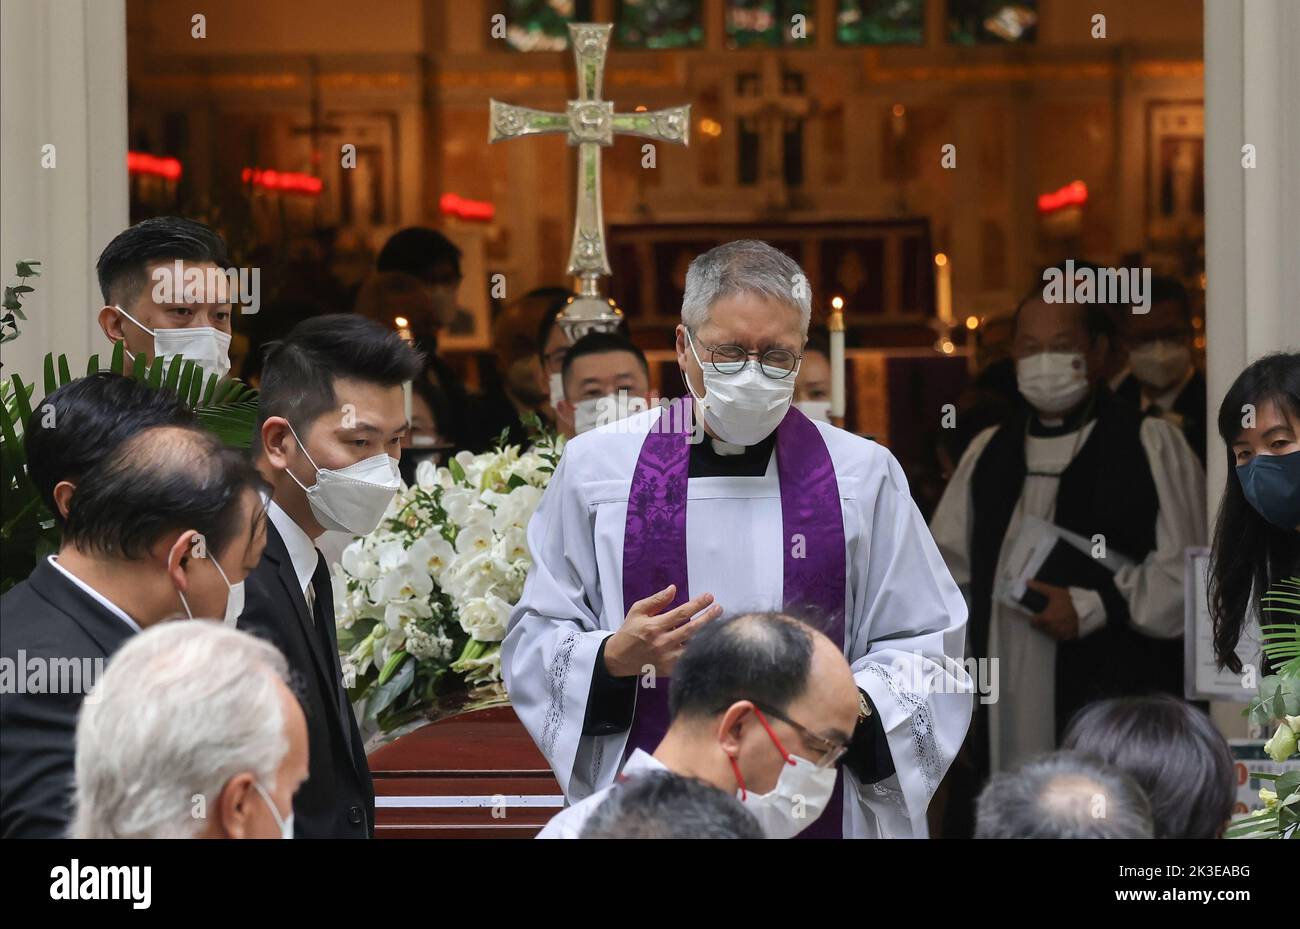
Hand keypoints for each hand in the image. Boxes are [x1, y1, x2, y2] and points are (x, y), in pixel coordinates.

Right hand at [603, 584, 722, 678]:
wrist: (619, 658)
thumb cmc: (629, 631)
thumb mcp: (638, 610)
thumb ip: (656, 600)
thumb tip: (673, 589)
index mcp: (654, 626)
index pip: (681, 613)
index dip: (697, 604)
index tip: (709, 597)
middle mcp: (662, 642)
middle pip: (692, 629)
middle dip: (708, 617)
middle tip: (719, 608)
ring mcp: (667, 658)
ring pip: (693, 646)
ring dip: (708, 635)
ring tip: (720, 626)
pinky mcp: (669, 669)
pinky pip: (689, 661)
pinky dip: (700, 653)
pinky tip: (710, 645)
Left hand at [1023, 580, 1078, 640]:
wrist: (1088, 611)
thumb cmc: (1071, 602)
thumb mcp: (1055, 592)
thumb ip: (1040, 588)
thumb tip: (1027, 582)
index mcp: (1045, 619)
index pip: (1032, 622)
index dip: (1033, 617)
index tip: (1036, 613)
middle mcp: (1051, 629)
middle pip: (1040, 627)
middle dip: (1042, 621)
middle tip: (1049, 613)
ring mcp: (1059, 635)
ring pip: (1049, 632)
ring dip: (1050, 627)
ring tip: (1057, 618)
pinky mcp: (1067, 638)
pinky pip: (1058, 636)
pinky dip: (1059, 631)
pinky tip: (1063, 624)